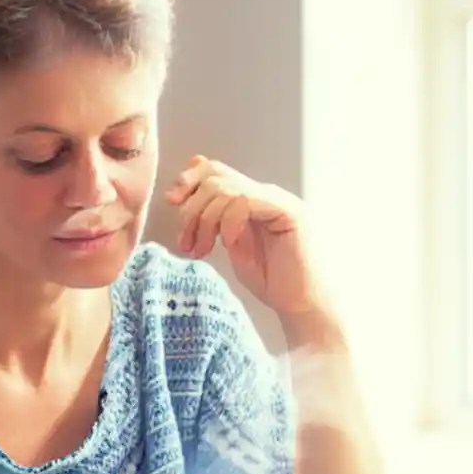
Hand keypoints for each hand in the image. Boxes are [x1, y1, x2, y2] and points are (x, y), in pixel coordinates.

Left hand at [165, 155, 326, 315]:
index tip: (172, 202)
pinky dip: (229, 222)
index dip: (188, 180)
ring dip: (205, 219)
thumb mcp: (230, 246)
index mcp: (251, 198)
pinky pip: (246, 201)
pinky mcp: (288, 211)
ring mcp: (278, 200)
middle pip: (215, 175)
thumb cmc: (271, 281)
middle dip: (191, 207)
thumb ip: (213, 220)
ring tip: (202, 249)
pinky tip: (228, 243)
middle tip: (186, 241)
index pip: (214, 169)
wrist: (300, 304)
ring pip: (226, 188)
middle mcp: (265, 193)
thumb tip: (186, 195)